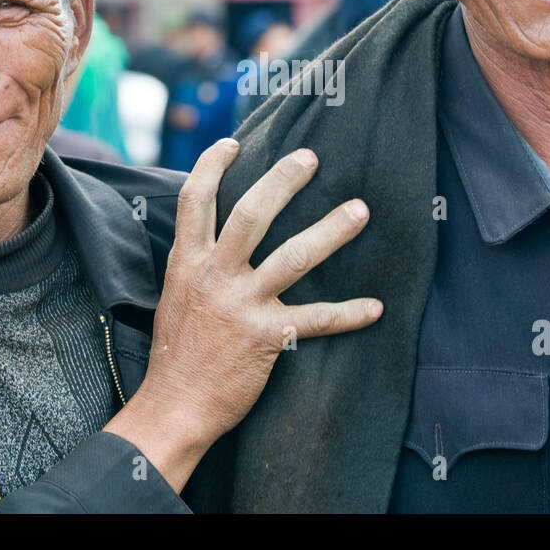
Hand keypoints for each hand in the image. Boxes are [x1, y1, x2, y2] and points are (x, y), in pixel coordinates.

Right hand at [104, 138, 379, 491]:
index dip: (212, 165)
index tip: (233, 143)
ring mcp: (242, 305)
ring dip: (331, 231)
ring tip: (359, 211)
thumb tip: (212, 234)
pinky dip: (349, 314)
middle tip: (311, 158)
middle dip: (283, 181)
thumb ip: (195, 262)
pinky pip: (316, 320)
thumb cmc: (175, 352)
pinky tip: (375, 307)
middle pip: (252, 214)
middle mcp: (214, 276)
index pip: (195, 200)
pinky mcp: (267, 337)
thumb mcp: (175, 295)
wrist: (174, 406)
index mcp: (187, 262)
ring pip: (293, 257)